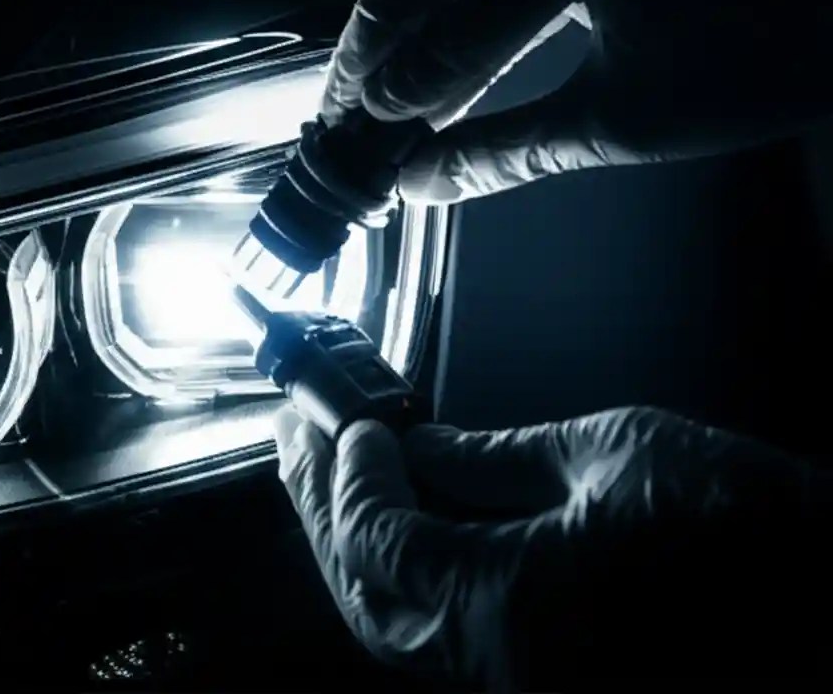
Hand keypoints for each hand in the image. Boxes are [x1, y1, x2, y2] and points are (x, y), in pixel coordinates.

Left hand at [273, 405, 823, 688]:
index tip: (348, 418)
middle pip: (362, 587)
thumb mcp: (612, 457)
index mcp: (508, 606)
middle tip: (304, 438)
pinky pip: (432, 638)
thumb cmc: (752, 530)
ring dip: (354, 543)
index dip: (353, 467)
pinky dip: (400, 579)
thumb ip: (492, 454)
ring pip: (387, 623)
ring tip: (335, 474)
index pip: (379, 532)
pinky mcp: (531, 680)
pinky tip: (395, 525)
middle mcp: (493, 664)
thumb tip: (417, 443)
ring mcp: (510, 683)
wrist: (827, 602)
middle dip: (326, 504)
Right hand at [322, 0, 832, 203]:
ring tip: (377, 81)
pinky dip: (464, 6)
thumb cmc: (775, 47)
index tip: (357, 135)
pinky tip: (444, 43)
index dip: (389, 88)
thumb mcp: (628, 121)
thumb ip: (508, 150)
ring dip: (413, 22)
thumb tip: (427, 183)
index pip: (444, 27)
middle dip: (377, 49)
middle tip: (342, 110)